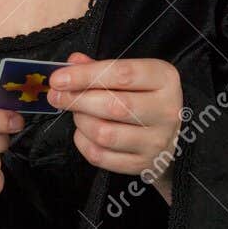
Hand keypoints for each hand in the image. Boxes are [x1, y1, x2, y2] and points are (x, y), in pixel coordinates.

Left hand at [47, 53, 182, 202]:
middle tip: (56, 96)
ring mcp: (156, 142)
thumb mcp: (133, 74)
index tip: (58, 78)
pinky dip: (83, 142)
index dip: (85, 76)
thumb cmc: (145, 97)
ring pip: (104, 134)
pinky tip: (83, 132)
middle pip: (113, 106)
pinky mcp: (142, 164)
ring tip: (77, 113)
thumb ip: (100, 67)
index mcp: (164, 80)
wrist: (171, 134)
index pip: (122, 74)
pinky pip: (100, 156)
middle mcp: (166, 111)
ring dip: (81, 121)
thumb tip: (71, 64)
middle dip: (76, 100)